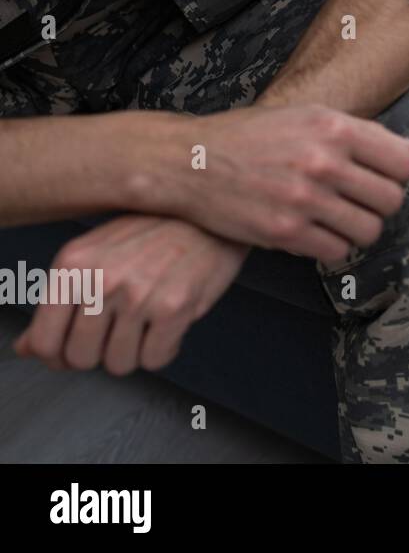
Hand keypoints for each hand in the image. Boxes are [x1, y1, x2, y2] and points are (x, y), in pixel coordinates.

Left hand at [13, 214, 246, 374]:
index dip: (59, 357)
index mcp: (73, 264)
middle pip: (81, 359)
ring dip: (135, 353)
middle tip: (120, 332)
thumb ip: (60, 301)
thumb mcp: (96, 254)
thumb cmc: (155, 230)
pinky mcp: (175, 306)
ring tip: (147, 325)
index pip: (44, 342)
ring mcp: (139, 294)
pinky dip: (163, 349)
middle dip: (102, 354)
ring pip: (120, 364)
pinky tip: (168, 326)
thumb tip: (26, 348)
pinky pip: (156, 359)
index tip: (76, 350)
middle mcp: (101, 279)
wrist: (212, 213)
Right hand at [138, 104, 408, 263]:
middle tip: (357, 202)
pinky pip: (337, 251)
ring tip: (338, 219)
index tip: (377, 177)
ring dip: (359, 229)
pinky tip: (316, 233)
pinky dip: (332, 247)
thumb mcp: (310, 118)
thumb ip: (366, 134)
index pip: (402, 163)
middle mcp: (323, 161)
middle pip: (391, 200)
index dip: (396, 175)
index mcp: (334, 127)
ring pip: (369, 230)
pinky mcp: (285, 231)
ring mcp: (304, 198)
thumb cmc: (256, 136)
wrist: (190, 161)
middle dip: (379, 205)